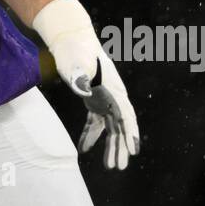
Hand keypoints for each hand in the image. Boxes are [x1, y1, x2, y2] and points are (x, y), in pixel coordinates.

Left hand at [65, 47, 139, 171]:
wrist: (71, 39)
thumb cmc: (74, 49)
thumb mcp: (75, 61)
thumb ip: (79, 75)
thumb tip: (84, 90)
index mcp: (114, 88)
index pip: (126, 113)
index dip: (131, 132)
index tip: (133, 149)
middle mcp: (113, 95)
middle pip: (121, 124)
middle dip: (122, 146)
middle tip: (119, 166)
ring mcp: (105, 98)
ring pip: (112, 126)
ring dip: (111, 145)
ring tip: (110, 166)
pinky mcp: (94, 100)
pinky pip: (97, 122)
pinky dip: (92, 135)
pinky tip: (84, 149)